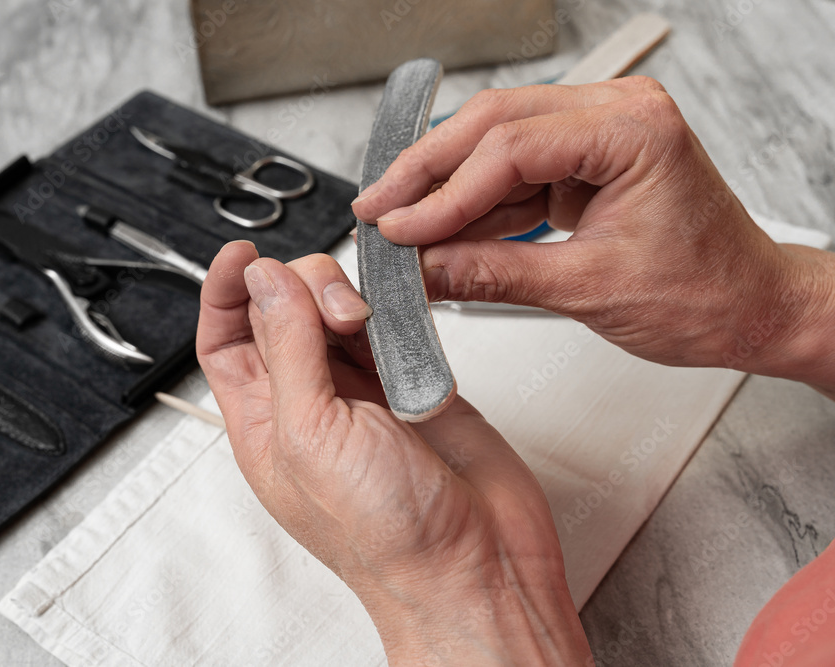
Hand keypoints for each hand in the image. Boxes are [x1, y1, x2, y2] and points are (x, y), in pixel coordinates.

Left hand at [196, 241, 590, 665]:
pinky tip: (402, 318)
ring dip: (349, 298)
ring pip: (340, 312)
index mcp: (266, 423)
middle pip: (285, 312)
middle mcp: (312, 403)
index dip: (228, 291)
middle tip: (336, 310)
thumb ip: (286, 348)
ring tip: (371, 322)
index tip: (244, 255)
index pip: (226, 339)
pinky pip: (396, 324)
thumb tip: (264, 282)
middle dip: (302, 289)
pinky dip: (397, 309)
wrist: (475, 566)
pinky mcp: (414, 384)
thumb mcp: (311, 435)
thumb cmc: (387, 536)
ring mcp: (365, 393)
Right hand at [352, 77, 834, 394]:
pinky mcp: (586, 166)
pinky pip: (514, 177)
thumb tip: (426, 271)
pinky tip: (440, 235)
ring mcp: (598, 137)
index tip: (399, 229)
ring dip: (446, 190)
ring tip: (398, 226)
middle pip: (493, 126)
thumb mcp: (590, 289)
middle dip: (429, 172)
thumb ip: (496, 275)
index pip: (510, 147)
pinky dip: (475, 208)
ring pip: (496, 147)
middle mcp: (615, 117)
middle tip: (378, 209)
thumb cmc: (708, 293)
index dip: (444, 192)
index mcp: (632, 130)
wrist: (751, 309)